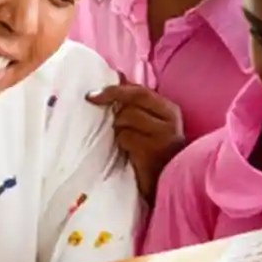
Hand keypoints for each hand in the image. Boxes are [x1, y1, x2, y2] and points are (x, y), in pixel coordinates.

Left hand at [87, 79, 184, 198]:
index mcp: (169, 110)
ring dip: (119, 130)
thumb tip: (116, 77)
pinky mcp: (152, 152)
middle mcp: (169, 120)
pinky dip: (122, 144)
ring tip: (127, 142)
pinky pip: (125, 138)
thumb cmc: (155, 153)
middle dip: (114, 111)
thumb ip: (137, 105)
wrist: (166, 184)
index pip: (138, 91)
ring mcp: (163, 136)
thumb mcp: (152, 125)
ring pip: (125, 119)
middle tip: (110, 124)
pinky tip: (129, 153)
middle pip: (130, 103)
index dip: (113, 90)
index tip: (91, 95)